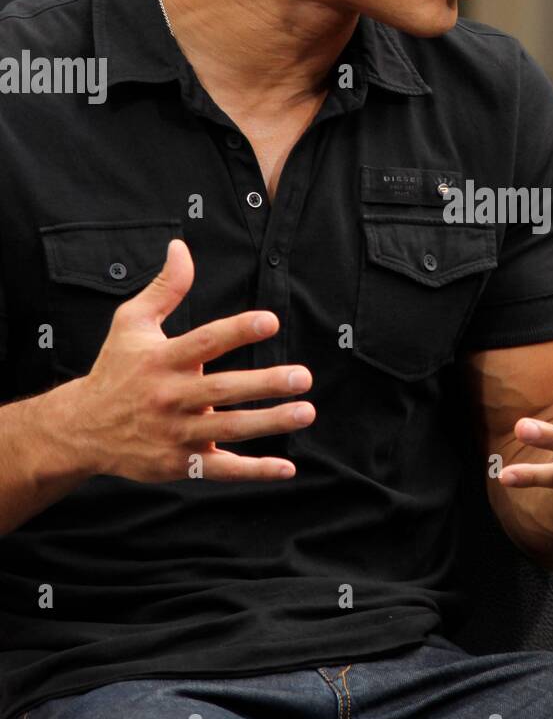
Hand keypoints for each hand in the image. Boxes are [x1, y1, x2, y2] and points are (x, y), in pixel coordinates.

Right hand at [68, 239, 314, 482]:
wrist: (81, 429)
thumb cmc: (115, 370)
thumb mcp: (131, 323)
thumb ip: (165, 288)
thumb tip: (182, 247)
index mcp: (161, 360)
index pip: (204, 342)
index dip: (237, 330)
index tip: (270, 320)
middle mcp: (169, 397)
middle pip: (222, 390)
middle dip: (265, 384)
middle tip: (302, 377)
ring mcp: (175, 433)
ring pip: (228, 430)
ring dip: (269, 423)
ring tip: (304, 412)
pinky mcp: (180, 463)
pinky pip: (221, 469)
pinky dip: (254, 471)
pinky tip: (285, 468)